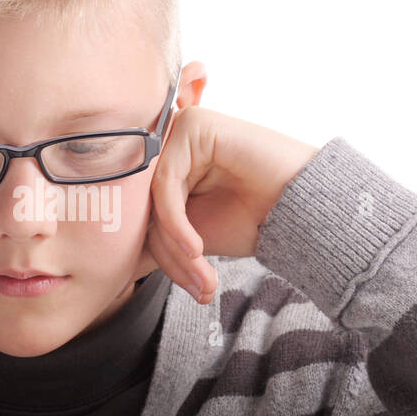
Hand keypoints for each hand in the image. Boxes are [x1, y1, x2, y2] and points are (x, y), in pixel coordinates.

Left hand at [130, 104, 319, 301]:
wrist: (306, 207)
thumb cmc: (253, 220)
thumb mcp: (193, 240)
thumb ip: (156, 241)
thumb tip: (110, 265)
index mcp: (165, 167)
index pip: (145, 216)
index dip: (164, 260)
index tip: (192, 290)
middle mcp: (169, 144)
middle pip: (146, 210)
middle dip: (172, 259)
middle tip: (200, 288)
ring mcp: (180, 130)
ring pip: (153, 202)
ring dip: (177, 249)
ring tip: (204, 277)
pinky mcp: (194, 125)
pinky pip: (166, 184)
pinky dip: (177, 224)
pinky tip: (198, 249)